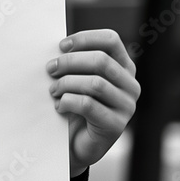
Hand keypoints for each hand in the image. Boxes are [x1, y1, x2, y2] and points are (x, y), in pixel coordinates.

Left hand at [47, 29, 139, 177]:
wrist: (74, 142)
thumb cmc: (74, 104)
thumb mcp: (77, 77)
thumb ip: (75, 61)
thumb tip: (58, 47)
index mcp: (123, 67)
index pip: (111, 40)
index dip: (85, 38)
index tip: (61, 46)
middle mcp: (130, 85)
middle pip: (101, 61)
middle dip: (69, 62)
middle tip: (50, 68)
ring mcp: (127, 106)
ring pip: (95, 83)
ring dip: (66, 83)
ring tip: (53, 90)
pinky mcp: (116, 126)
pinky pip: (88, 105)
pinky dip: (67, 101)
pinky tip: (59, 106)